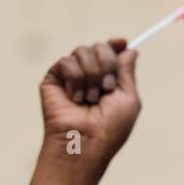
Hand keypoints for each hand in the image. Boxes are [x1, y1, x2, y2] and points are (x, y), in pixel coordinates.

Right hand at [39, 38, 140, 170]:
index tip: (120, 42)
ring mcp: (71, 77)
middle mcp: (90, 77)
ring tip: (90, 99)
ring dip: (92, 75)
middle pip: (99, 47)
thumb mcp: (128, 98)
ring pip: (83, 51)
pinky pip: (67, 61)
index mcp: (108, 82)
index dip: (115, 46)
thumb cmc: (110, 128)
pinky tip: (75, 98)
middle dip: (107, 64)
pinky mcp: (54, 78)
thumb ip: (127, 72)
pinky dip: (75, 79)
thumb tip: (130, 48)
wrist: (85, 142)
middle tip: (107, 88)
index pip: (110, 53)